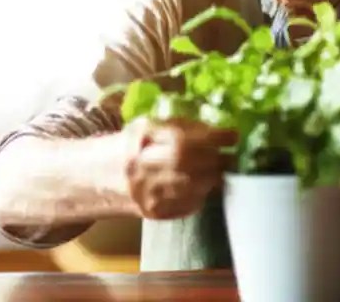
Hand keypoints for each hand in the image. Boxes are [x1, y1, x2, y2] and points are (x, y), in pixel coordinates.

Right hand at [123, 118, 237, 218]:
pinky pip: (191, 204)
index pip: (182, 144)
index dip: (212, 140)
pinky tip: (205, 182)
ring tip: (220, 167)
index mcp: (141, 144)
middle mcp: (143, 173)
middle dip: (216, 159)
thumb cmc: (136, 145)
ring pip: (193, 188)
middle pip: (189, 167)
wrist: (106, 177)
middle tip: (231, 155)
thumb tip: (218, 131)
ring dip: (214, 177)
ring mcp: (149, 197)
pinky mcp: (157, 214)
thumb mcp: (151, 125)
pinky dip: (204, 192)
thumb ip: (182, 126)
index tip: (233, 135)